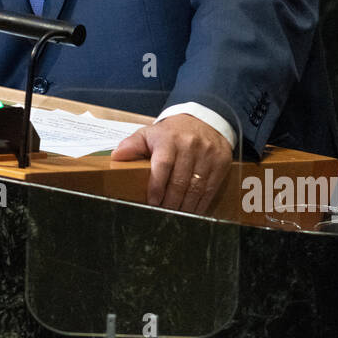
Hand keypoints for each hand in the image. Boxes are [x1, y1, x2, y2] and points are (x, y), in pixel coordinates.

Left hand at [110, 114, 232, 214]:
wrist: (203, 120)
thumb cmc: (171, 133)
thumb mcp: (149, 134)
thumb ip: (132, 145)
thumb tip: (116, 157)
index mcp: (169, 139)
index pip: (162, 166)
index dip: (156, 187)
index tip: (152, 203)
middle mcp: (190, 146)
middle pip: (179, 182)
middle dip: (170, 203)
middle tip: (162, 215)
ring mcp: (208, 155)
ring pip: (196, 189)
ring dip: (185, 207)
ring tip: (175, 217)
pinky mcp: (221, 162)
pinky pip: (210, 189)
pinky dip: (200, 204)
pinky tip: (192, 211)